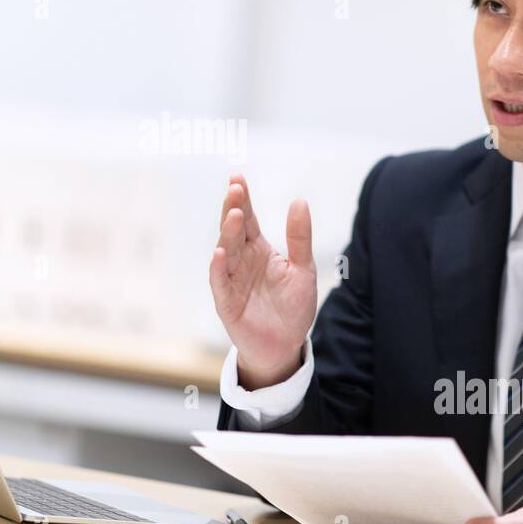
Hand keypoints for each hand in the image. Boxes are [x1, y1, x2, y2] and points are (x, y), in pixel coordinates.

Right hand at [209, 174, 316, 389]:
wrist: (286, 345)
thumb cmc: (293, 307)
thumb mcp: (303, 269)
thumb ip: (300, 237)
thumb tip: (299, 201)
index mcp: (258, 249)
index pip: (247, 219)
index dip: (242, 199)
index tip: (237, 178)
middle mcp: (241, 261)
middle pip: (234, 230)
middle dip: (233, 209)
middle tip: (235, 189)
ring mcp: (231, 280)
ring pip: (226, 252)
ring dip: (227, 233)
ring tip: (234, 214)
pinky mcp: (226, 302)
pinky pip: (220, 283)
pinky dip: (219, 268)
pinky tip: (220, 253)